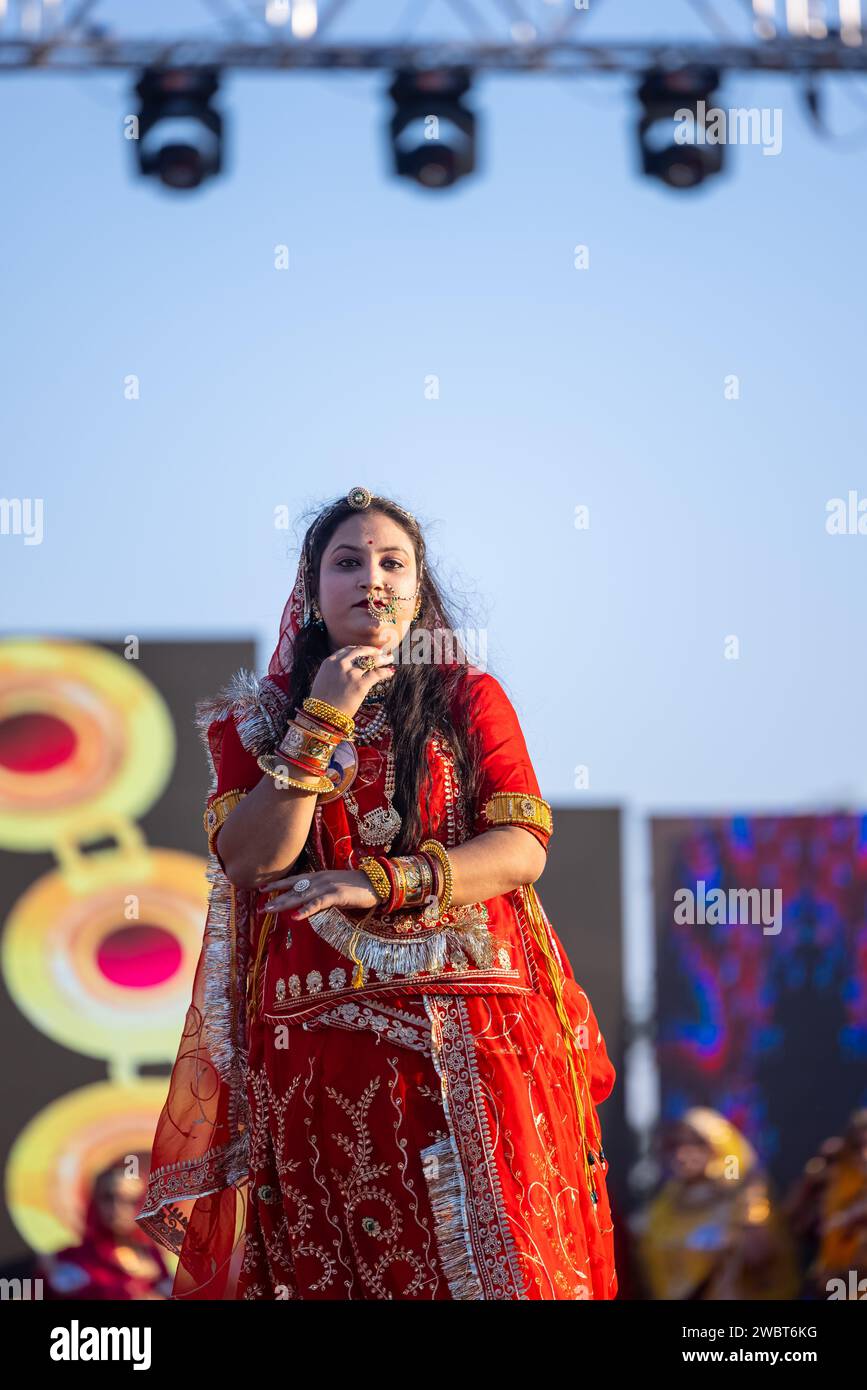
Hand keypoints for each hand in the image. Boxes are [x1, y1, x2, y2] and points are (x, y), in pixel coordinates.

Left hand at [262, 869, 379, 918]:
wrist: (378, 882)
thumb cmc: (357, 887)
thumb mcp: (335, 888)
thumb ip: (321, 893)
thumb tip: (308, 902)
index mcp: (319, 877)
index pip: (294, 880)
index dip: (278, 884)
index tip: (262, 890)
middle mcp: (320, 879)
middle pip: (294, 889)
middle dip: (276, 897)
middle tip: (260, 907)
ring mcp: (328, 886)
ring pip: (301, 895)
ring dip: (284, 903)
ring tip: (269, 910)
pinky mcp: (337, 895)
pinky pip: (318, 903)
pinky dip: (306, 909)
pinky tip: (295, 916)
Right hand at [309, 645, 395, 719]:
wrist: (321, 716)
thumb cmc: (322, 702)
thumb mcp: (323, 680)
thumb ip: (334, 672)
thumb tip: (346, 669)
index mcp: (330, 662)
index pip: (348, 650)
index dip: (360, 649)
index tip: (368, 651)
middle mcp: (341, 664)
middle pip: (361, 652)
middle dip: (373, 651)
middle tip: (381, 653)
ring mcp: (351, 674)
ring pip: (371, 661)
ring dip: (382, 659)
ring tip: (390, 659)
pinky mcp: (360, 684)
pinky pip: (377, 674)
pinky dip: (385, 672)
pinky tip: (390, 672)